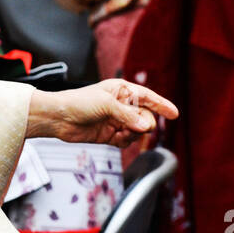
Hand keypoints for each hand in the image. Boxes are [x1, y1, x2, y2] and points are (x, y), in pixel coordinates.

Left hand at [27, 79, 177, 147]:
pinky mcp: (110, 134)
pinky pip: (127, 141)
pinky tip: (116, 138)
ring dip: (133, 134)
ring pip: (137, 131)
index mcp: (122, 90)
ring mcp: (116, 120)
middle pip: (145, 117)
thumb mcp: (106, 104)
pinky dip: (125, 142)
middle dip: (144, 124)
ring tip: (121, 133)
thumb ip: (128, 116)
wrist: (59, 118)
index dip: (161, 105)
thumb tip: (147, 126)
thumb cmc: (79, 102)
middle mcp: (121, 105)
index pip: (147, 97)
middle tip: (137, 128)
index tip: (175, 114)